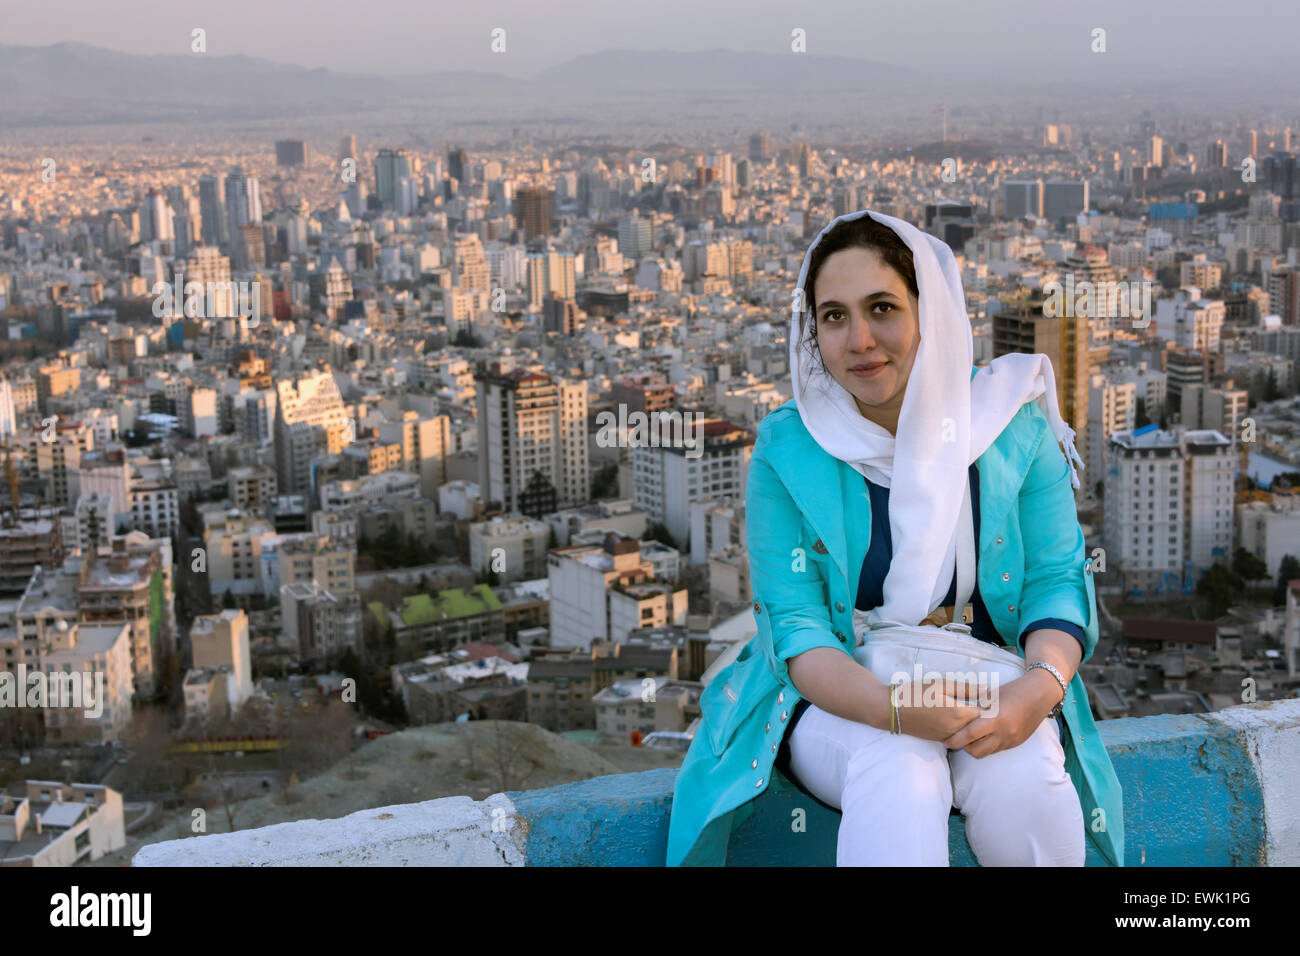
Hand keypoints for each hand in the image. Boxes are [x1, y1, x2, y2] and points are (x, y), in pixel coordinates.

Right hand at [891, 676, 982, 741]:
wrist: (892, 710)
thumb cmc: (915, 693)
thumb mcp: (940, 684)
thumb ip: (965, 688)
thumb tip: (986, 689)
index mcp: (958, 713)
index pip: (986, 712)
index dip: (988, 703)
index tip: (988, 696)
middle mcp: (956, 729)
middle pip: (980, 725)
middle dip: (984, 714)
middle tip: (982, 701)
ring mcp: (948, 737)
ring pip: (970, 733)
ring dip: (973, 723)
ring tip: (969, 708)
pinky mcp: (940, 740)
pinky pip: (959, 737)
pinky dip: (963, 729)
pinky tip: (956, 717)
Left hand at [940, 668, 1060, 757]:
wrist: (1041, 693)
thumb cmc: (1014, 690)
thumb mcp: (992, 695)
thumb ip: (976, 707)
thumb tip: (957, 715)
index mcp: (997, 718)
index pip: (970, 734)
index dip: (955, 740)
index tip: (945, 741)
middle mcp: (1005, 733)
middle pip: (976, 750)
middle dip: (964, 747)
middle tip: (955, 740)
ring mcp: (1012, 740)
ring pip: (987, 753)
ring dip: (975, 748)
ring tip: (968, 739)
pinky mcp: (1017, 743)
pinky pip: (997, 750)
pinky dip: (987, 746)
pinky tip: (984, 736)